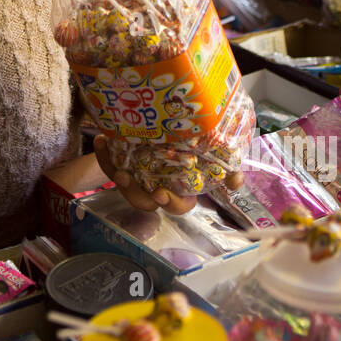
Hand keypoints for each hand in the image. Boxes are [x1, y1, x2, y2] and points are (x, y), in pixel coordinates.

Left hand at [93, 134, 243, 216]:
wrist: (172, 134)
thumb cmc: (199, 153)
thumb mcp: (216, 161)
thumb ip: (228, 171)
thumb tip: (238, 180)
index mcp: (180, 193)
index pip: (177, 206)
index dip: (170, 203)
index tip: (163, 194)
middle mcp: (157, 189)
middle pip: (144, 201)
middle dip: (135, 193)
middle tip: (128, 177)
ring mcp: (138, 179)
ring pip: (125, 187)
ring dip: (117, 176)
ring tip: (115, 163)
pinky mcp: (122, 165)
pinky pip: (110, 165)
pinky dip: (105, 154)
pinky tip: (102, 140)